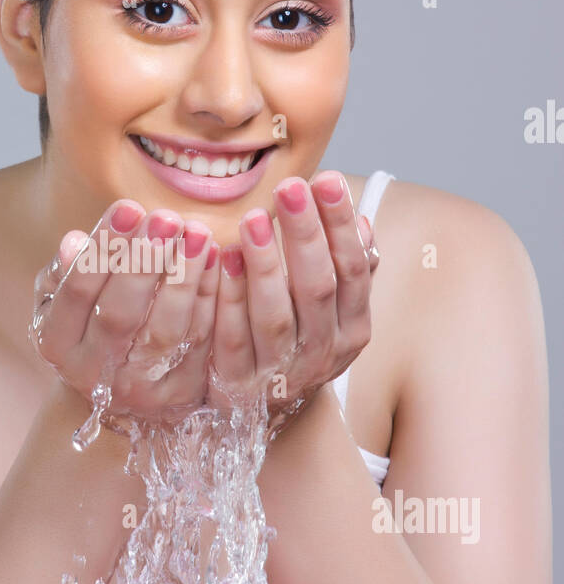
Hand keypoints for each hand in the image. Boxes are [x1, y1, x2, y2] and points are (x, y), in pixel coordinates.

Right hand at [31, 199, 221, 426]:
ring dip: (183, 278)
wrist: (113, 383)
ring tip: (196, 233)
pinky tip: (216, 259)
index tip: (127, 206)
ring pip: (165, 331)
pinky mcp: (180, 393)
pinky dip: (209, 299)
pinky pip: (201, 343)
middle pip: (119, 315)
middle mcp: (93, 372)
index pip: (77, 292)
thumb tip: (75, 241)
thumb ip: (66, 270)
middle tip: (166, 218)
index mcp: (56, 342)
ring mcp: (138, 388)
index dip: (102, 250)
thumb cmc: (86, 319)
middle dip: (144, 263)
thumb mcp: (61, 295)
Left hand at [205, 171, 379, 431]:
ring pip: (276, 317)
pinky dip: (229, 297)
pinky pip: (233, 338)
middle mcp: (324, 353)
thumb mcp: (331, 305)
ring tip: (255, 217)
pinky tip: (222, 257)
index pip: (352, 270)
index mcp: (353, 326)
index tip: (325, 179)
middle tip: (289, 187)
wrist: (262, 405)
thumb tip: (362, 223)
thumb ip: (346, 266)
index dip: (339, 226)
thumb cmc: (298, 333)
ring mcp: (282, 374)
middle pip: (317, 289)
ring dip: (266, 264)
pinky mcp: (239, 385)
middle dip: (305, 235)